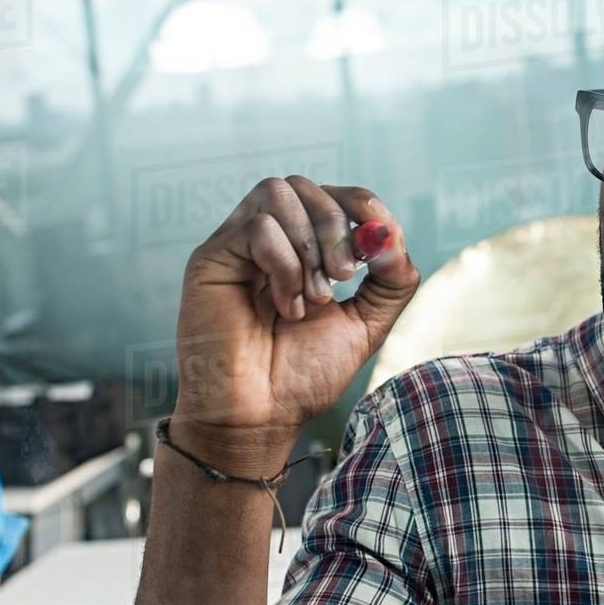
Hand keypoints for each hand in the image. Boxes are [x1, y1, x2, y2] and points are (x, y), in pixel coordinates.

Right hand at [170, 176, 419, 473]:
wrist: (260, 418)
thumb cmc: (303, 375)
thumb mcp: (365, 324)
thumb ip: (390, 281)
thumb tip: (392, 235)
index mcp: (302, 248)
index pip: (332, 195)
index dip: (360, 204)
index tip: (380, 239)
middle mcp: (267, 239)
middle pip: (305, 186)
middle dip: (336, 226)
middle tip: (343, 278)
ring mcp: (237, 246)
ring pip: (278, 193)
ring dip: (309, 245)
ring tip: (314, 298)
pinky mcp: (211, 259)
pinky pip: (256, 226)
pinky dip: (284, 264)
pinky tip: (287, 306)